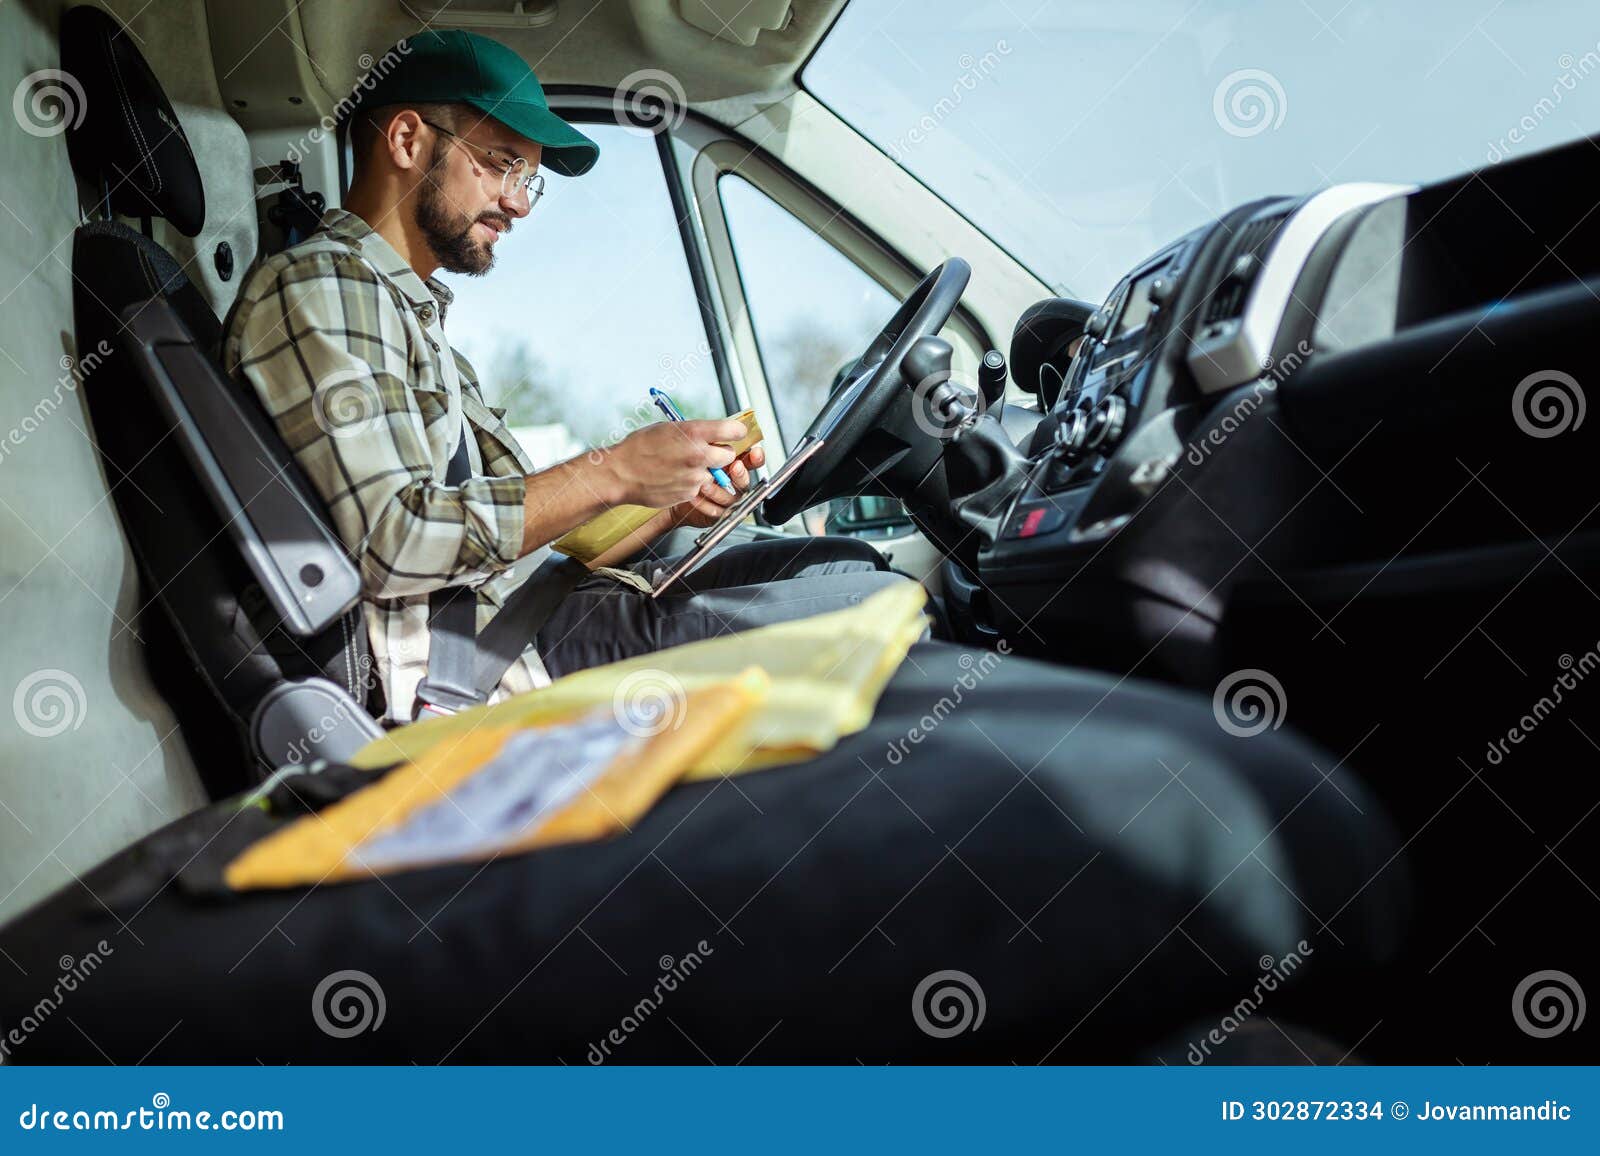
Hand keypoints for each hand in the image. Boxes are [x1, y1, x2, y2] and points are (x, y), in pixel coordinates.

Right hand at [594, 419, 745, 508]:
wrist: (620, 473)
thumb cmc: (639, 448)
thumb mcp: (669, 428)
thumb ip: (695, 431)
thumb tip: (713, 434)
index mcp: (694, 432)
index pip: (734, 430)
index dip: (735, 432)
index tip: (734, 433)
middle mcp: (698, 454)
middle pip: (730, 455)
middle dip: (722, 454)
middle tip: (708, 452)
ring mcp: (695, 476)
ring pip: (715, 474)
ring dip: (706, 471)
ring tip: (682, 466)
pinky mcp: (690, 493)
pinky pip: (700, 487)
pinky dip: (692, 483)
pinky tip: (675, 477)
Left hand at [669, 444, 765, 527]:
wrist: (672, 488)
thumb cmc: (686, 464)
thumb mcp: (697, 446)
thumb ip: (713, 440)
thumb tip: (723, 427)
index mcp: (735, 463)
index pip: (752, 460)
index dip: (756, 457)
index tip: (754, 452)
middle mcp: (734, 482)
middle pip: (746, 480)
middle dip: (740, 474)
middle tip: (734, 467)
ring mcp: (728, 499)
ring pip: (732, 497)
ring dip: (719, 490)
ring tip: (705, 484)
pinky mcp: (718, 513)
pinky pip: (717, 511)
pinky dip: (706, 504)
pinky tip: (695, 497)